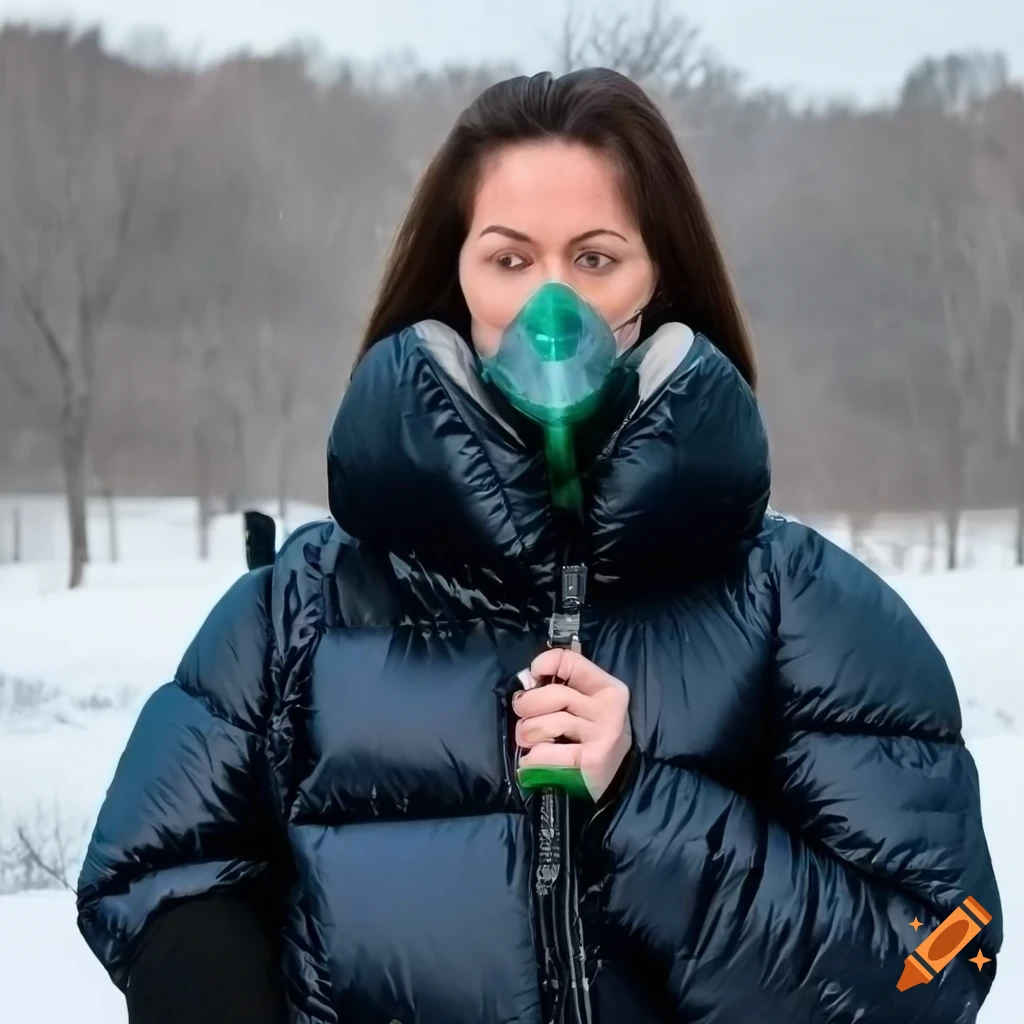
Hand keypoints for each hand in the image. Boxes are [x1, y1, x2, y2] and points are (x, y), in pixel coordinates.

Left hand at [512, 648, 632, 800]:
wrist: (619, 784)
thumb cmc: (594, 739)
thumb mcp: (589, 707)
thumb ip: (564, 689)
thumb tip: (527, 681)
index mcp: (607, 687)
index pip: (569, 660)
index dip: (542, 665)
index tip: (533, 679)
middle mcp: (608, 708)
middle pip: (554, 693)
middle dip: (527, 704)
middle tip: (521, 714)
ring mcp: (602, 734)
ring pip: (547, 722)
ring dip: (527, 732)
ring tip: (526, 739)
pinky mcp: (592, 760)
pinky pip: (547, 752)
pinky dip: (532, 758)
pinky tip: (531, 761)